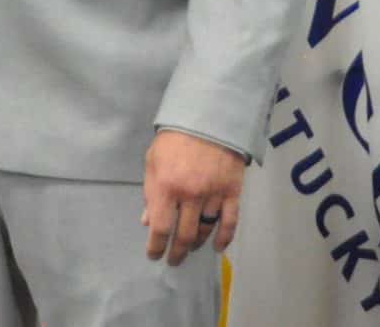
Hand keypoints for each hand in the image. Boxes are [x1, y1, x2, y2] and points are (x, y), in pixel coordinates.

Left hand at [141, 129, 245, 264]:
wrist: (208, 120)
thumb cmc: (174, 139)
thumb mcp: (153, 161)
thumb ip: (150, 192)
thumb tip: (147, 221)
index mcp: (166, 186)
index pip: (160, 227)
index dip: (156, 246)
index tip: (154, 255)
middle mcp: (189, 195)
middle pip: (183, 234)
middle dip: (176, 251)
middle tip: (173, 260)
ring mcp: (213, 195)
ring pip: (205, 230)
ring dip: (196, 244)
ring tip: (189, 249)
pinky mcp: (232, 193)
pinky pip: (230, 222)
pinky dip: (224, 238)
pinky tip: (217, 247)